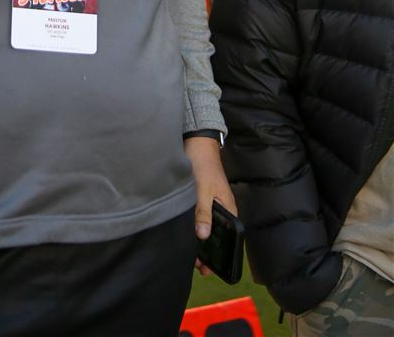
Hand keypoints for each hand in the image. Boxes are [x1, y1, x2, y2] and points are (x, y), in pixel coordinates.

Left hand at [184, 136, 236, 276]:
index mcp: (228, 208)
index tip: (208, 268)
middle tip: (193, 264)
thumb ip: (204, 213)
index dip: (220, 254)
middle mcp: (220, 209)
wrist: (196, 143)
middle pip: (216, 236)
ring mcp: (209, 205)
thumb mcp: (203, 190)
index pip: (229, 238)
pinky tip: (182, 234)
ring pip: (205, 228)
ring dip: (197, 240)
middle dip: (206, 250)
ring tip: (186, 253)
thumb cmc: (204, 165)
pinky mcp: (198, 200)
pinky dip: (191, 228)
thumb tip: (203, 236)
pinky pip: (197, 219)